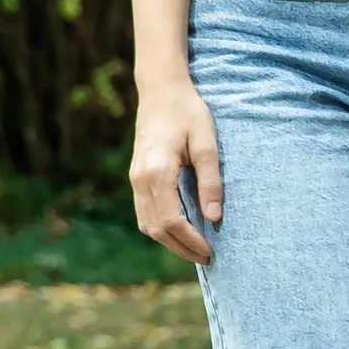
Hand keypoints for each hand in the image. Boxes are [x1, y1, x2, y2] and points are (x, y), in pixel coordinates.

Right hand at [129, 78, 221, 263]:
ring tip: (194, 249)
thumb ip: (210, 180)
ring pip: (147, 223)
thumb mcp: (207, 142)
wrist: (161, 90)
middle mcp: (140, 179)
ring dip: (169, 241)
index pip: (172, 220)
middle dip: (181, 248)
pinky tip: (180, 230)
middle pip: (156, 228)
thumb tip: (214, 217)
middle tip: (206, 258)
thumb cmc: (188, 112)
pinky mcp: (136, 176)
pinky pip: (144, 211)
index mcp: (158, 171)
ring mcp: (135, 178)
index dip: (190, 240)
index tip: (210, 251)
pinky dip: (160, 227)